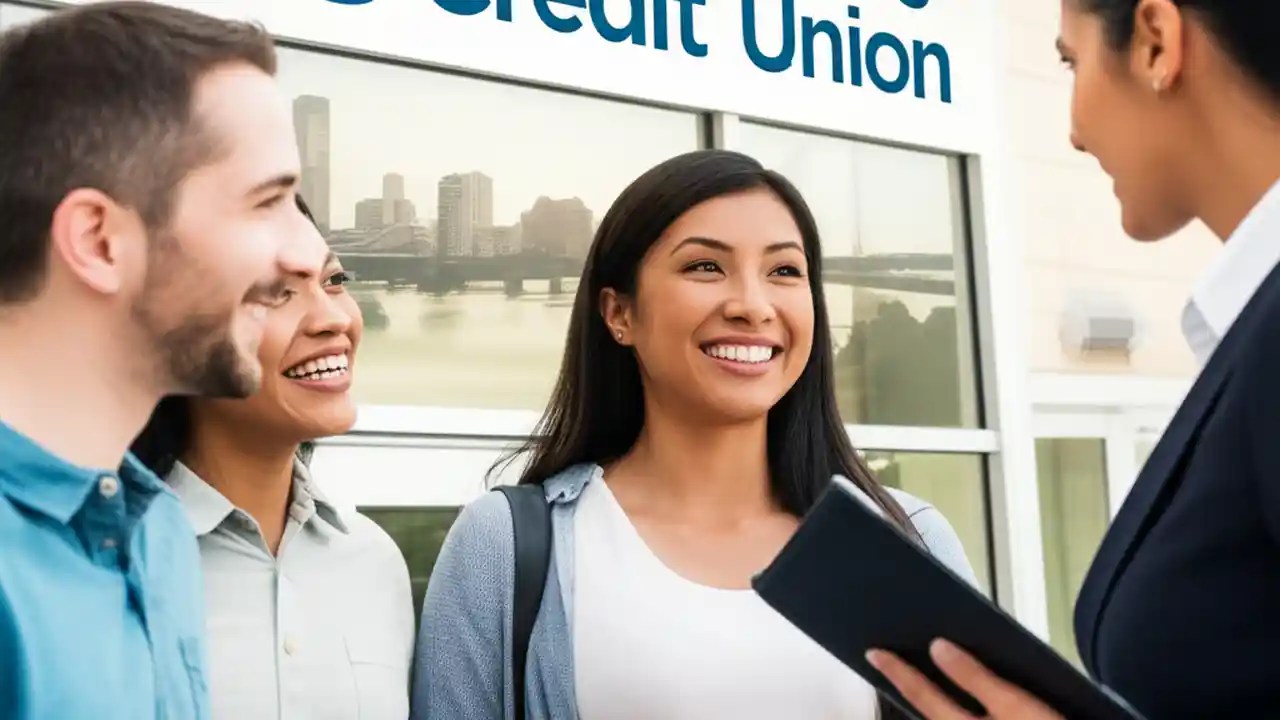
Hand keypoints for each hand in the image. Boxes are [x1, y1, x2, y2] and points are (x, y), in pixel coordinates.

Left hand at [866, 639, 1064, 718]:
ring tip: (914, 663)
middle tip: (886, 654)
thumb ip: (975, 676)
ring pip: (942, 716)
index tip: (872, 652)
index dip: (896, 671)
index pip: (921, 696)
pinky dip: (949, 702)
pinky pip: (957, 717)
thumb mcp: (1016, 704)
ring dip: (928, 694)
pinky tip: (954, 685)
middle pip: (927, 710)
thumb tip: (937, 646)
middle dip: (908, 681)